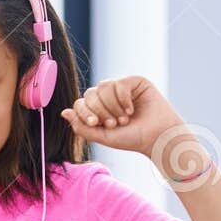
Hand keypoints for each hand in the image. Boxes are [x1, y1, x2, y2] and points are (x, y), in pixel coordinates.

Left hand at [60, 76, 184, 158]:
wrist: (156, 138)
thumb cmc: (132, 139)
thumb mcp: (102, 136)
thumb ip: (81, 126)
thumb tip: (64, 112)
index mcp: (99, 109)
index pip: (80, 102)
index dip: (85, 112)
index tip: (96, 123)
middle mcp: (109, 96)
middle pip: (90, 94)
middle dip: (100, 111)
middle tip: (114, 124)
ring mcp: (121, 87)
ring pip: (103, 87)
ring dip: (112, 106)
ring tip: (124, 118)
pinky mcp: (135, 81)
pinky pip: (118, 83)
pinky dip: (123, 99)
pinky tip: (131, 109)